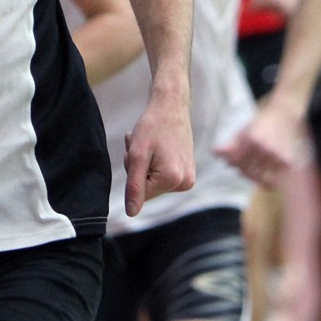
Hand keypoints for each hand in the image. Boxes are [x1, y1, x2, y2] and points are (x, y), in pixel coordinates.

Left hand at [123, 91, 195, 216]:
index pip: (141, 194)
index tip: (138, 153)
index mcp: (172, 180)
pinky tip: (156, 148)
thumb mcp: (137, 155)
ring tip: (149, 145)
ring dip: (145, 165)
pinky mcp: (188, 173)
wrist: (171, 107)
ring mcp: (189, 179)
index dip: (134, 173)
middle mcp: (185, 183)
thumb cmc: (152, 126)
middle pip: (148, 189)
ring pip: (154, 182)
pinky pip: (163, 176)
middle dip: (140, 170)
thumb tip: (131, 213)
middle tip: (142, 147)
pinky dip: (154, 164)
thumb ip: (134, 186)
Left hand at [215, 103, 298, 186]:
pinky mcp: (286, 162)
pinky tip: (266, 169)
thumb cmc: (260, 125)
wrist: (284, 116)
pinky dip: (267, 178)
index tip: (232, 162)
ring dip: (253, 175)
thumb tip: (214, 153)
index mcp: (251, 139)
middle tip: (242, 165)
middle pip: (246, 170)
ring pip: (259, 177)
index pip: (236, 161)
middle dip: (242, 170)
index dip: (232, 163)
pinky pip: (272, 179)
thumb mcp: (243, 132)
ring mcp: (276, 156)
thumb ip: (230, 145)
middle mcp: (264, 148)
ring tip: (254, 166)